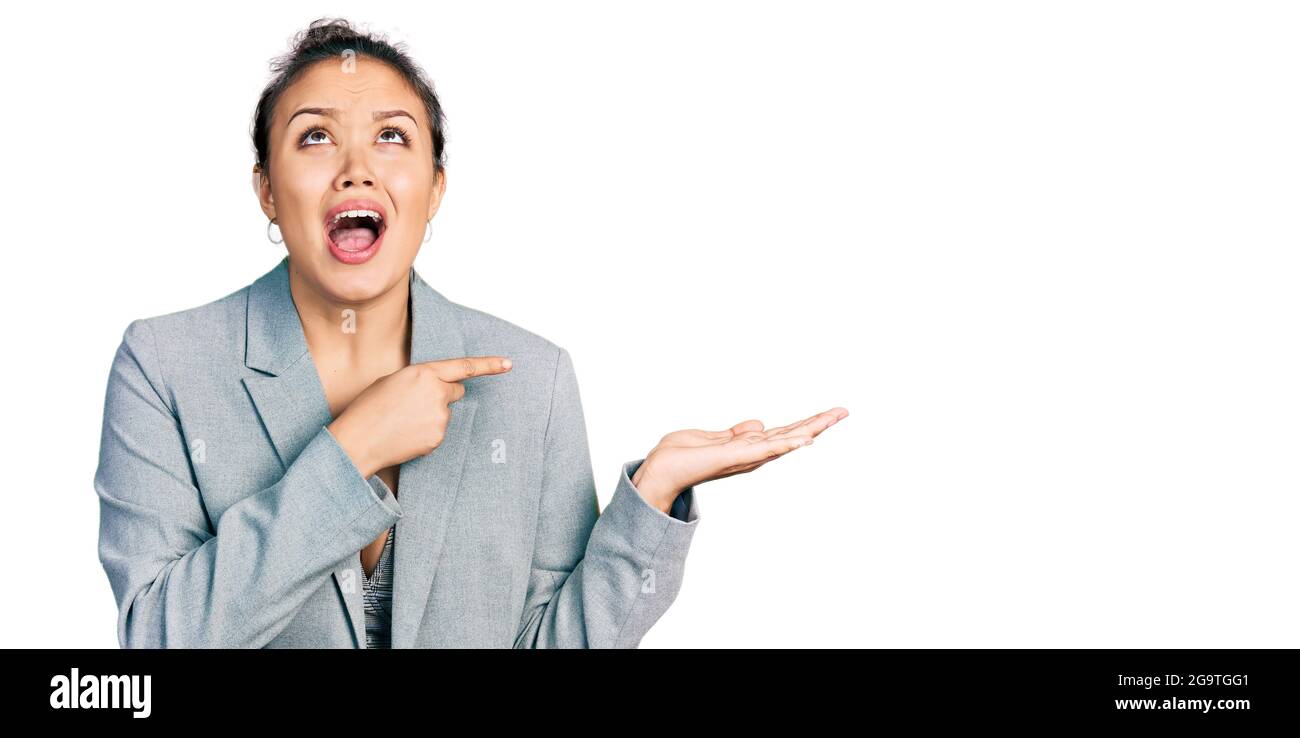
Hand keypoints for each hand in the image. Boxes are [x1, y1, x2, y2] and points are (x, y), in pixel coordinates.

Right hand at [328, 356, 512, 477]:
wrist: (359, 440)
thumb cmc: (369, 408)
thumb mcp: (392, 381)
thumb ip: (420, 380)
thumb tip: (436, 387)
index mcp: (424, 373)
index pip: (464, 367)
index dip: (489, 365)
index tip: (508, 364)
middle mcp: (436, 393)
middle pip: (456, 391)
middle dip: (443, 395)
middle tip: (416, 404)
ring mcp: (439, 418)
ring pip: (445, 413)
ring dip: (431, 415)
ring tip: (403, 421)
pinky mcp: (438, 438)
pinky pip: (438, 431)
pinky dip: (427, 433)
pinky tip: (406, 434)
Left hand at [631, 407, 848, 512]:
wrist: (661, 470)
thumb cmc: (681, 456)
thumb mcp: (714, 437)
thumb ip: (737, 433)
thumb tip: (759, 423)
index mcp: (748, 447)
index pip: (783, 433)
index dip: (806, 423)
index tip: (830, 413)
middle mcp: (752, 454)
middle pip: (792, 436)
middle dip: (819, 423)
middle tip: (844, 410)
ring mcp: (747, 456)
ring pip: (787, 440)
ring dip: (811, 429)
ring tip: (834, 417)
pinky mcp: (737, 456)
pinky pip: (768, 449)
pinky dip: (788, 443)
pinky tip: (807, 438)